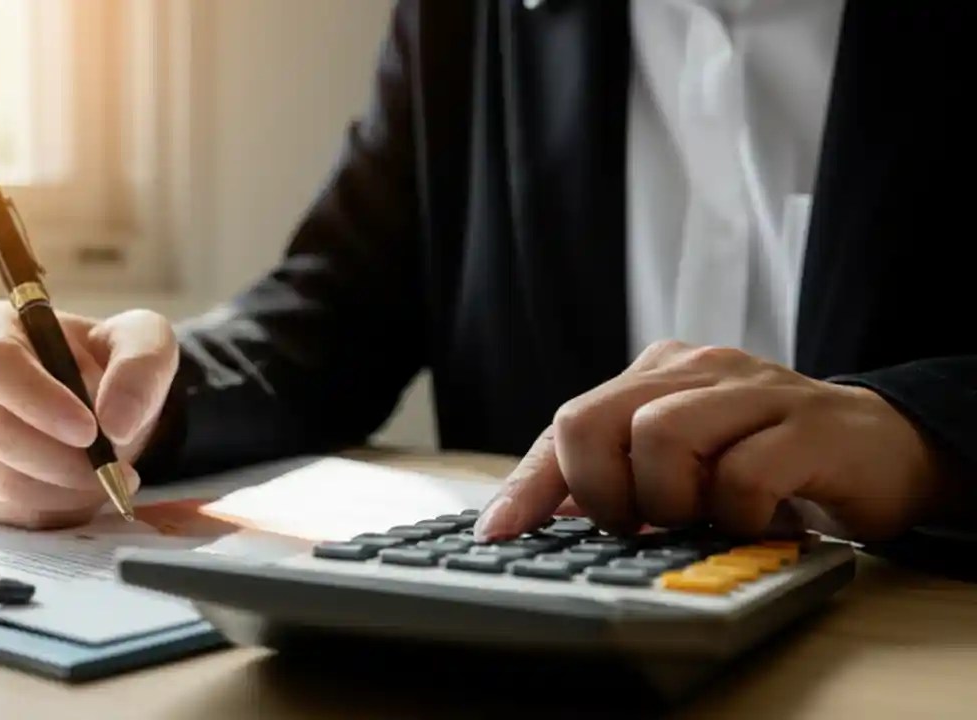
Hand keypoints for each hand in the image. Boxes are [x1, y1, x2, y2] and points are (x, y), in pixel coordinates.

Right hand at [0, 302, 177, 528]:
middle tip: (118, 468)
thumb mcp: (145, 343)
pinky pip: (7, 509)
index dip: (37, 400)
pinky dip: (55, 509)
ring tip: (108, 475)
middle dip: (64, 461)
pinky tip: (83, 489)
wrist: (108, 405)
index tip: (90, 431)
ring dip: (68, 489)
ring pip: (4, 480)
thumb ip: (140, 369)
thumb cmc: (115, 362)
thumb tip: (116, 423)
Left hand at [475, 341, 951, 542]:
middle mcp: (698, 369)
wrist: (884, 449)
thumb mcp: (684, 462)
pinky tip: (755, 520)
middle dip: (599, 491)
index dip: (529, 483)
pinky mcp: (809, 425)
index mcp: (657, 373)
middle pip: (596, 417)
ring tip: (701, 518)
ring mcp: (754, 390)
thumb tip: (538, 511)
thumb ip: (618, 473)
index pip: (568, 422)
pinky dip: (738, 514)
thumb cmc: (768, 459)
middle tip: (633, 526)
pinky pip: (744, 473)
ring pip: (662, 435)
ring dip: (669, 500)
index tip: (498, 532)